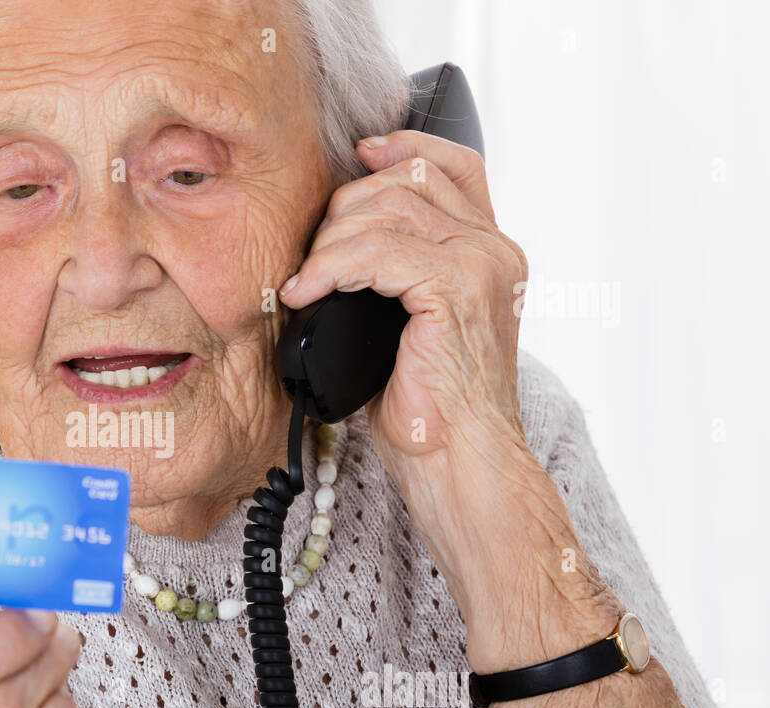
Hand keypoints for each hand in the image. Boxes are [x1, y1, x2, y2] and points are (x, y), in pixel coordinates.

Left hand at [277, 130, 602, 666]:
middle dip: (342, 210)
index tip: (356, 153)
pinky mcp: (459, 291)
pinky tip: (309, 291)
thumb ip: (389, 277)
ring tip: (305, 284)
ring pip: (388, 210)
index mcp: (490, 255)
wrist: (459, 467)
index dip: (403, 145)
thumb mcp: (403, 329)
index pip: (454, 165)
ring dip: (330, 243)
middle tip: (310, 260)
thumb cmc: (426, 414)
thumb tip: (327, 249)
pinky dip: (333, 265)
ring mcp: (483, 267)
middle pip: (407, 180)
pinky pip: (381, 249)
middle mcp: (496, 252)